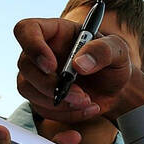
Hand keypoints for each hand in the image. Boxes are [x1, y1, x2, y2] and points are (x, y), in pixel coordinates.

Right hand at [14, 16, 143, 122]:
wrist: (117, 89)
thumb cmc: (115, 62)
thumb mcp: (118, 51)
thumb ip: (103, 51)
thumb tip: (78, 64)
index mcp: (55, 31)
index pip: (26, 29)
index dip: (33, 47)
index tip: (52, 66)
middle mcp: (42, 51)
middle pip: (25, 65)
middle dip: (50, 85)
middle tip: (80, 95)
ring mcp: (38, 74)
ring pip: (28, 88)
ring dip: (57, 102)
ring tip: (88, 102)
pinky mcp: (41, 96)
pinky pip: (40, 108)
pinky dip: (65, 114)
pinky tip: (87, 109)